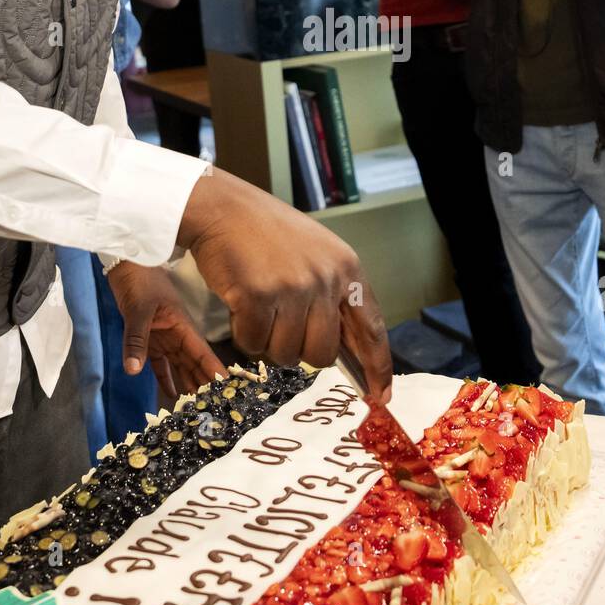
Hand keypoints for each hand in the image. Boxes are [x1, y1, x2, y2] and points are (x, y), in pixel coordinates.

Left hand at [108, 263, 225, 398]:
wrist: (128, 262)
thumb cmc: (138, 280)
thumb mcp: (138, 309)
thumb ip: (136, 340)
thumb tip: (133, 370)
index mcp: (182, 325)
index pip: (203, 354)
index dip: (215, 372)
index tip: (227, 391)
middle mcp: (179, 334)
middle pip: (195, 364)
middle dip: (204, 385)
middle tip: (215, 408)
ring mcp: (166, 337)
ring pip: (181, 366)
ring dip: (188, 384)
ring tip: (196, 408)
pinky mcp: (152, 338)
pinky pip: (161, 363)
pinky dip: (165, 378)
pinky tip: (171, 394)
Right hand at [178, 167, 392, 403]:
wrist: (224, 209)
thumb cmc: (267, 234)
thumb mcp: (316, 255)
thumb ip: (333, 295)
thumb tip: (343, 350)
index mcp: (347, 268)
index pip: (372, 328)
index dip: (377, 366)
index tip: (380, 396)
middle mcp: (326, 279)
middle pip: (323, 354)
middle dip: (301, 352)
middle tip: (281, 326)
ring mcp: (293, 288)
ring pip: (287, 354)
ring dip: (269, 342)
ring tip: (259, 306)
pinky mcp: (259, 297)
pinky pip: (254, 344)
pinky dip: (244, 334)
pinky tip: (241, 304)